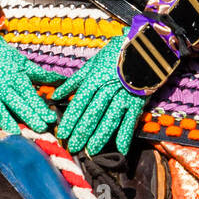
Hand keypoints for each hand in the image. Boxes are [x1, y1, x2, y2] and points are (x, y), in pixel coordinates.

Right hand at [0, 14, 61, 134]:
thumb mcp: (19, 60)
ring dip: (7, 123)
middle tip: (40, 130)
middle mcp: (0, 84)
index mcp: (14, 75)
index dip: (40, 107)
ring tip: (17, 135)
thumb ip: (40, 74)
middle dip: (29, 117)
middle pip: (16, 103)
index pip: (29, 94)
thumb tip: (63, 79)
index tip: (51, 119)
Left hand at [53, 35, 144, 155]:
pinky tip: (120, 149)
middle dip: (82, 132)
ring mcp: (124, 95)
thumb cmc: (114, 54)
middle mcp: (108, 88)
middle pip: (93, 113)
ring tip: (90, 151)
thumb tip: (54, 95)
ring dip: (100, 136)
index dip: (70, 119)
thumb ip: (73, 82)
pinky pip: (131, 120)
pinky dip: (126, 135)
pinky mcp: (138, 100)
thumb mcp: (91, 65)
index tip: (62, 134)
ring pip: (110, 118)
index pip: (79, 102)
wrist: (144, 47)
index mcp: (94, 79)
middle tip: (73, 148)